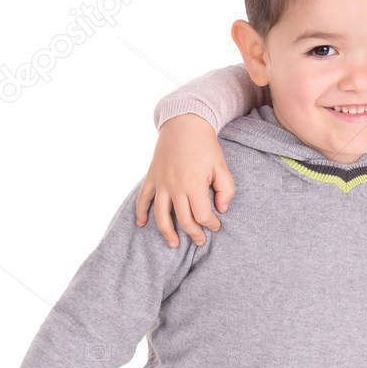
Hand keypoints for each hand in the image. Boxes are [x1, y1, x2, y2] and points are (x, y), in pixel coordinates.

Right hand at [135, 114, 235, 248]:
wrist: (184, 124)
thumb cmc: (206, 146)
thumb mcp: (222, 167)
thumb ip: (226, 190)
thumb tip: (221, 209)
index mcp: (194, 185)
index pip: (202, 216)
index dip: (211, 224)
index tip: (216, 225)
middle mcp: (175, 187)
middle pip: (183, 220)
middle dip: (194, 234)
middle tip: (201, 241)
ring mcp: (161, 183)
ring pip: (161, 216)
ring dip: (167, 233)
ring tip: (174, 244)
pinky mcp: (152, 178)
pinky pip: (143, 199)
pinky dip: (140, 212)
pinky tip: (141, 224)